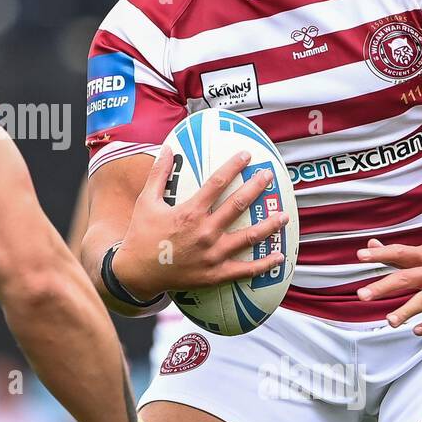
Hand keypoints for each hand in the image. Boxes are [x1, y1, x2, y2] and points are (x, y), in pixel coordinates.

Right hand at [112, 146, 289, 299]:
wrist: (137, 273)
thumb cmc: (141, 235)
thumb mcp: (146, 202)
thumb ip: (158, 174)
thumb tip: (166, 148)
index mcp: (190, 212)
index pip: (217, 183)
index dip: (234, 166)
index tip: (247, 156)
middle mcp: (205, 232)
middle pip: (238, 205)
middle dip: (256, 187)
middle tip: (269, 176)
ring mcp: (213, 255)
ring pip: (248, 237)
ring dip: (269, 225)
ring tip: (284, 215)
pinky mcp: (216, 274)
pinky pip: (245, 270)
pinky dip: (264, 265)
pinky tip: (278, 257)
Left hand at [355, 238, 421, 334]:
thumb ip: (397, 253)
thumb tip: (370, 243)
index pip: (400, 253)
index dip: (380, 254)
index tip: (360, 255)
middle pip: (408, 278)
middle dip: (384, 287)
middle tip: (362, 295)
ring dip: (407, 310)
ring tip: (390, 321)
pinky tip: (416, 330)